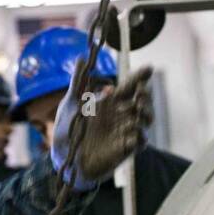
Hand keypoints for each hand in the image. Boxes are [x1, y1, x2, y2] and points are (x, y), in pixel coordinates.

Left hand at [52, 66, 152, 189]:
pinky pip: (140, 141)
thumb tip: (82, 57)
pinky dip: (141, 135)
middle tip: (140, 92)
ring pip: (145, 120)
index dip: (140, 77)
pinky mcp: (124, 149)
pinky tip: (135, 131)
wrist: (64, 157)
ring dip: (146, 113)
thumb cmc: (68, 129)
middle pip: (142, 101)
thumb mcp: (72, 103)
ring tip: (139, 108)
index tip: (149, 69)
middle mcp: (120, 115)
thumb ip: (79, 81)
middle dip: (145, 96)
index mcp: (110, 101)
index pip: (130, 86)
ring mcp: (124, 131)